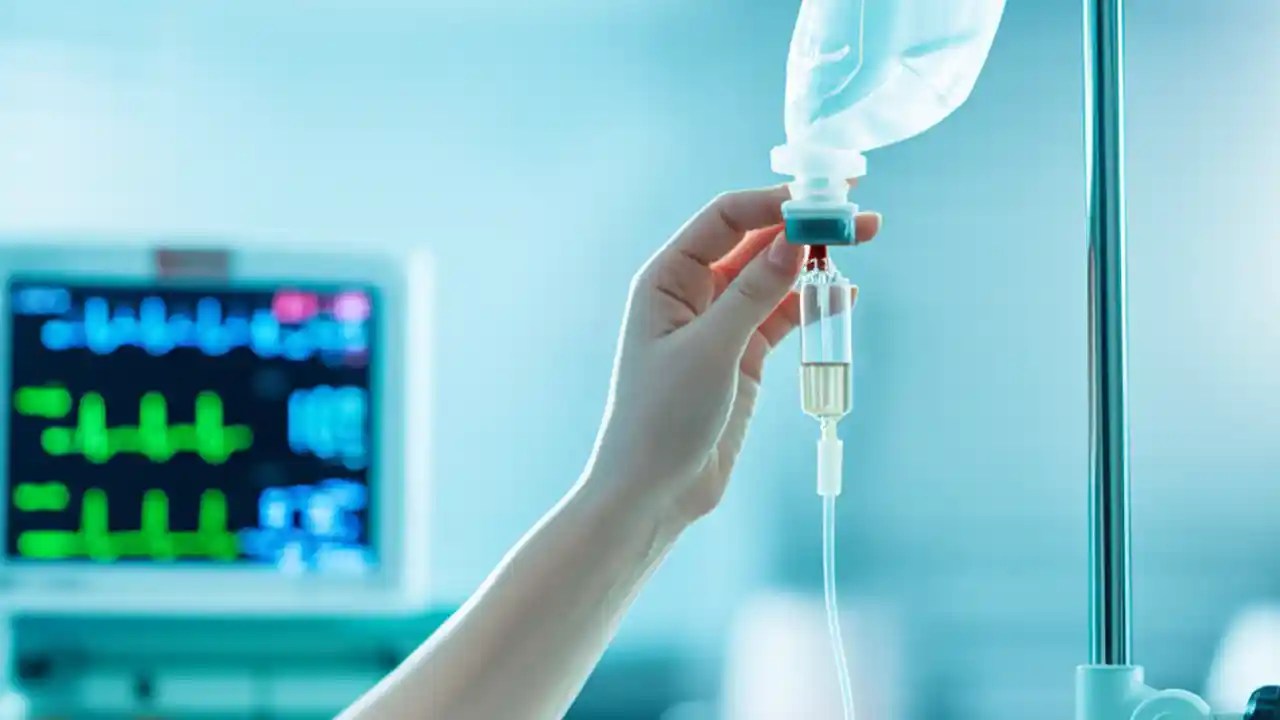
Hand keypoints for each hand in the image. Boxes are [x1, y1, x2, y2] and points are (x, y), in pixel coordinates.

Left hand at [587, 185, 879, 526]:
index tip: (824, 199)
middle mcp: (691, 293)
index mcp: (667, 279)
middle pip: (755, 241)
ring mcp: (719, 324)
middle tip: (859, 217)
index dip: (774, 204)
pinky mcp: (741, 355)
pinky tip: (844, 296)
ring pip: (773, 277)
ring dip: (813, 263)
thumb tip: (796, 240)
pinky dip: (811, 304)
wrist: (653, 491)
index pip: (725, 219)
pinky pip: (782, 316)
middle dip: (804, 227)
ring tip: (860, 246)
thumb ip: (755, 293)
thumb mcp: (711, 349)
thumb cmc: (662, 417)